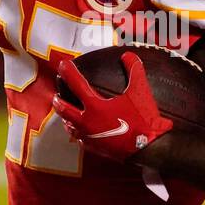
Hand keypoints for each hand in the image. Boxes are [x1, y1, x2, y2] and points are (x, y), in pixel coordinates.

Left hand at [51, 52, 171, 161]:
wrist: (148, 149)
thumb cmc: (143, 121)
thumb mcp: (140, 91)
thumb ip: (134, 70)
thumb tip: (128, 56)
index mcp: (95, 106)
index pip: (76, 84)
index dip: (68, 72)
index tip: (63, 65)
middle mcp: (87, 121)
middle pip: (64, 109)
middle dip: (58, 100)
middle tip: (56, 94)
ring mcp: (89, 136)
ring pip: (70, 126)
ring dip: (65, 118)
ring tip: (65, 113)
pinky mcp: (95, 148)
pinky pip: (80, 139)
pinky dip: (78, 133)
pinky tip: (81, 131)